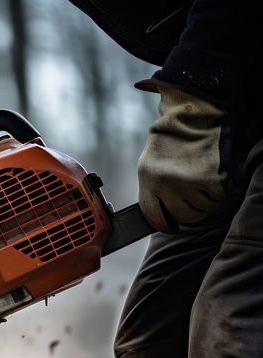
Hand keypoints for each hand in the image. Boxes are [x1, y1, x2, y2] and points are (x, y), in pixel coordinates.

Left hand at [137, 82, 226, 232]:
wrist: (189, 121)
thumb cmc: (168, 144)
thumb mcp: (149, 168)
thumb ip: (152, 192)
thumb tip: (161, 215)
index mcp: (148, 182)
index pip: (155, 218)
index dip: (165, 225)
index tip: (172, 226)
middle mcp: (166, 185)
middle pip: (183, 216)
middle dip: (190, 213)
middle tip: (194, 203)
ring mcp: (187, 182)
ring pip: (202, 209)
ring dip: (206, 202)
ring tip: (203, 187)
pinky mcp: (207, 177)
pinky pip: (217, 198)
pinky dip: (218, 192)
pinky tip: (213, 180)